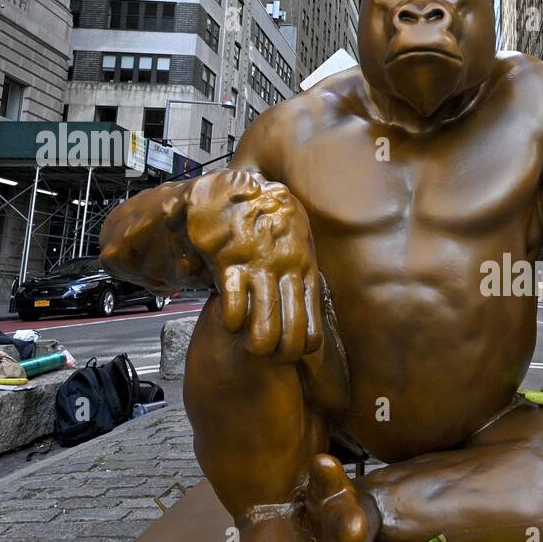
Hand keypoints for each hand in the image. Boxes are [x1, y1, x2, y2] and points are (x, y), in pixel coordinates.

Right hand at [185, 169, 321, 361]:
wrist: (238, 186)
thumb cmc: (269, 219)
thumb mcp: (296, 246)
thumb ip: (300, 277)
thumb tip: (306, 310)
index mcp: (305, 270)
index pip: (313, 327)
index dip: (302, 348)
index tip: (290, 351)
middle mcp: (287, 272)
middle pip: (291, 336)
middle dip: (279, 355)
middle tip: (267, 354)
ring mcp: (259, 268)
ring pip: (263, 330)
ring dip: (255, 344)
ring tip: (248, 342)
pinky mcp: (231, 261)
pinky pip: (234, 307)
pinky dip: (231, 321)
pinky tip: (229, 319)